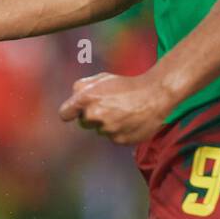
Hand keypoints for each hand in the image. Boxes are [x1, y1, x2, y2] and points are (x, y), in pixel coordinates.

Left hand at [58, 72, 175, 145]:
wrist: (154, 95)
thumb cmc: (127, 85)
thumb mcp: (102, 78)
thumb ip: (82, 87)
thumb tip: (73, 98)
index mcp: (87, 98)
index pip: (65, 114)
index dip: (70, 112)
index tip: (74, 112)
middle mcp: (95, 115)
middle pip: (84, 123)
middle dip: (92, 116)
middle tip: (108, 106)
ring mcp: (107, 130)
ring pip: (101, 130)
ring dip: (108, 123)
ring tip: (124, 111)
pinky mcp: (120, 140)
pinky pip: (114, 137)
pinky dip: (120, 131)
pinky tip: (131, 120)